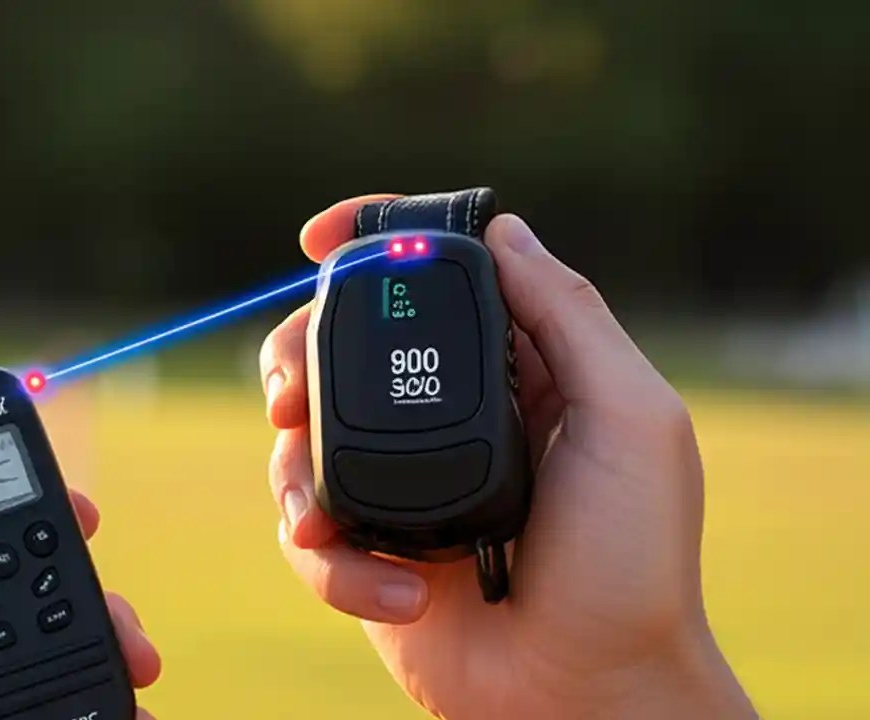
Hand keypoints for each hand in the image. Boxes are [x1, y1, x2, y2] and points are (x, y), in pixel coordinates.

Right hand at [259, 196, 757, 718]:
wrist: (588, 692)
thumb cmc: (632, 564)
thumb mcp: (631, 420)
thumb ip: (569, 317)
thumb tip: (505, 228)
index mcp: (510, 373)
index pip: (429, 284)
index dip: (370, 245)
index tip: (319, 235)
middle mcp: (446, 418)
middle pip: (339, 349)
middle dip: (293, 356)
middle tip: (288, 394)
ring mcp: (401, 485)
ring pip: (301, 439)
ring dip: (294, 470)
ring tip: (319, 513)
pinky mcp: (368, 553)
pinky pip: (309, 534)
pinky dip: (336, 563)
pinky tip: (397, 594)